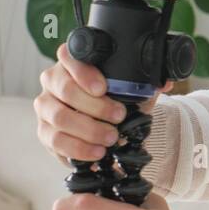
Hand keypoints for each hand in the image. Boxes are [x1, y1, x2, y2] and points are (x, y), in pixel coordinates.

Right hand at [35, 42, 173, 166]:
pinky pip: (55, 141)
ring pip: (59, 117)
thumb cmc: (118, 99)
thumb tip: (164, 81)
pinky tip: (96, 153)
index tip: (104, 88)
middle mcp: (53, 81)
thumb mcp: (133, 88)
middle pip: (64, 90)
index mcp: (72, 62)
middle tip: (119, 117)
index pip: (68, 56)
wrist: (111, 124)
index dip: (84, 72)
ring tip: (111, 139)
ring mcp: (45, 107)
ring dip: (88, 130)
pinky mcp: (44, 132)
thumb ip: (147, 81)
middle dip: (95, 106)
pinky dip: (78, 149)